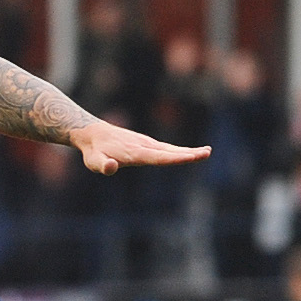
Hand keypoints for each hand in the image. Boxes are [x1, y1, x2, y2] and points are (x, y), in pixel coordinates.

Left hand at [69, 120, 208, 174]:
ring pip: (170, 148)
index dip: (177, 158)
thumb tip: (110, 167)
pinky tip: (188, 152)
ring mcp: (146, 143)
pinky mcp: (145, 144)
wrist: (92, 133)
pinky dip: (179, 150)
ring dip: (188, 151)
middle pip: (170, 151)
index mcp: (136, 153)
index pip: (160, 157)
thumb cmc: (93, 151)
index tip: (193, 156)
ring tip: (206, 152)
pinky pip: (165, 148)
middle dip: (189, 153)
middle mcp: (144, 146)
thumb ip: (102, 166)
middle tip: (207, 153)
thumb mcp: (93, 162)